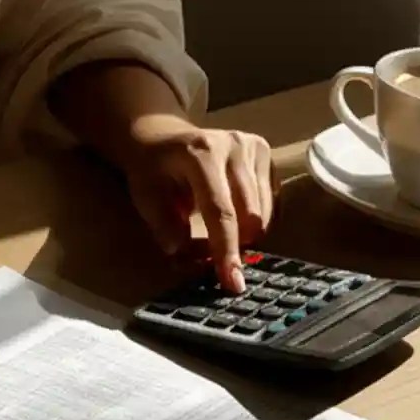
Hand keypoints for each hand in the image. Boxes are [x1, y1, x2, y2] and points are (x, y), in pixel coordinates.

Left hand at [120, 118, 275, 292]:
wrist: (163, 137)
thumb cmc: (153, 171)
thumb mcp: (146, 197)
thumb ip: (165, 227)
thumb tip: (188, 256)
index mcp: (201, 154)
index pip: (220, 211)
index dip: (226, 250)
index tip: (233, 282)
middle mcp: (233, 146)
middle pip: (250, 214)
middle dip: (237, 246)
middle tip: (219, 261)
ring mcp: (253, 147)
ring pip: (264, 211)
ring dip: (247, 235)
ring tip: (222, 235)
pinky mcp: (266, 153)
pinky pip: (273, 201)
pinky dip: (257, 220)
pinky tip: (236, 218)